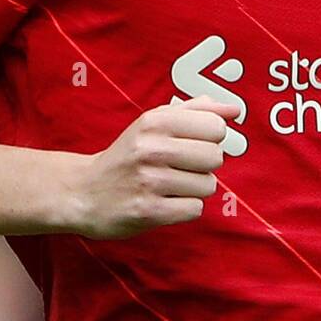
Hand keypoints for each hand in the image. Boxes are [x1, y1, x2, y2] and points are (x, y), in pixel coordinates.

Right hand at [71, 95, 239, 239]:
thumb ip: (196, 110)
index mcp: (155, 121)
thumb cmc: (128, 154)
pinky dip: (185, 208)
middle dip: (204, 165)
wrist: (84, 192)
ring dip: (194, 188)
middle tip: (182, 167)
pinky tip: (166, 201)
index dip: (210, 138)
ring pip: (208, 185)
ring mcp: (149, 181)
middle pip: (216, 157)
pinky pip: (195, 209)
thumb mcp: (154, 122)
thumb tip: (235, 110)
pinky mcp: (148, 211)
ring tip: (170, 185)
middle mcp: (151, 148)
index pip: (217, 127)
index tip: (192, 143)